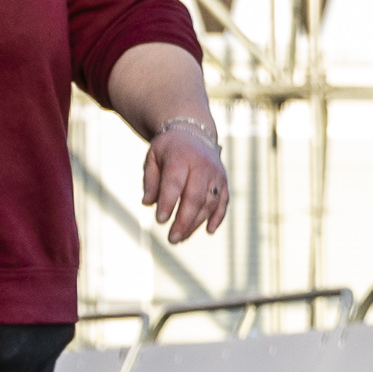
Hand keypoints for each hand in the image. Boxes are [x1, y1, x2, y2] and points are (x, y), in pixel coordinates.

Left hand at [141, 120, 229, 245]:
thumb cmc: (168, 149)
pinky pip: (224, 202)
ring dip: (196, 223)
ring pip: (210, 202)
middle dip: (184, 220)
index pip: (175, 183)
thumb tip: (148, 203)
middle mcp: (202, 166)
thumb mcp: (152, 157)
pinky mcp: (224, 182)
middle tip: (172, 238)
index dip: (169, 202)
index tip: (160, 220)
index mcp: (181, 158)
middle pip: (196, 196)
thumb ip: (150, 180)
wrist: (193, 132)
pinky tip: (208, 231)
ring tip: (180, 238)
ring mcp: (216, 175)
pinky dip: (218, 217)